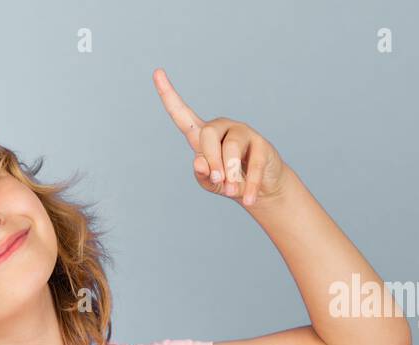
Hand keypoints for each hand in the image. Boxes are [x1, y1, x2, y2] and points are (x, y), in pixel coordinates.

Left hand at [152, 68, 287, 207]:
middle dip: (211, 159)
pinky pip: (253, 162)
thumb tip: (199, 162)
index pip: (181, 114)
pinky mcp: (261, 143)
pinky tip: (248, 198)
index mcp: (201, 135)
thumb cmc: (228, 183)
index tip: (156, 72)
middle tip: (217, 180)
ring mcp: (242, 133)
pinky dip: (249, 183)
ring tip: (231, 191)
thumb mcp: (210, 184)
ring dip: (229, 172)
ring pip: (231, 147)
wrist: (260, 190)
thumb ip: (202, 175)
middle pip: (207, 134)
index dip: (168, 94)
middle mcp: (221, 128)